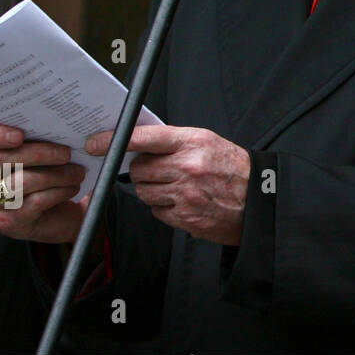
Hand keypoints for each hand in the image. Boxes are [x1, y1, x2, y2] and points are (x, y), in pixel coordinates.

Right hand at [0, 123, 89, 242]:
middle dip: (40, 153)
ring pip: (21, 182)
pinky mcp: (10, 222)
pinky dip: (60, 191)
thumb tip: (64, 127)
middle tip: (67, 153)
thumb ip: (45, 137)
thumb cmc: (54, 175)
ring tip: (77, 172)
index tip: (20, 135)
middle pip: (0, 160)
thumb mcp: (47, 153)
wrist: (62, 216)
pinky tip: (73, 187)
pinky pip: (35, 201)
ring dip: (56, 175)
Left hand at [86, 126, 249, 245]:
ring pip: (143, 191)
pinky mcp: (184, 217)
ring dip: (152, 190)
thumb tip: (137, 145)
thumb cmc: (233, 168)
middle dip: (142, 171)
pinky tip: (182, 202)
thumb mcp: (208, 142)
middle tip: (160, 171)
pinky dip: (163, 207)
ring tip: (175, 187)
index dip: (115, 139)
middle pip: (138, 169)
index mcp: (194, 142)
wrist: (259, 200)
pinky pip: (156, 210)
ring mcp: (185, 194)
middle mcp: (188, 167)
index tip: (95, 142)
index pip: (145, 138)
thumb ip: (174, 142)